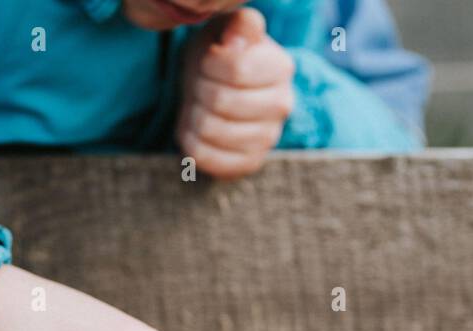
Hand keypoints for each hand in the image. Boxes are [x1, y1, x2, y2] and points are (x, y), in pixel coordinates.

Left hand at [176, 8, 294, 179]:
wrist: (220, 90)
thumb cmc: (220, 56)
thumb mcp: (227, 30)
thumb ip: (238, 26)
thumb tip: (236, 43)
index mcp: (280, 67)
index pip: (236, 69)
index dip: (209, 63)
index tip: (208, 61)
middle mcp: (282, 105)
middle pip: (220, 101)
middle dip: (198, 88)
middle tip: (200, 84)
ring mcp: (267, 139)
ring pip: (209, 129)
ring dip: (192, 113)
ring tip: (199, 104)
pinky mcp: (248, 163)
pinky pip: (203, 156)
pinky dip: (190, 139)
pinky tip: (198, 127)